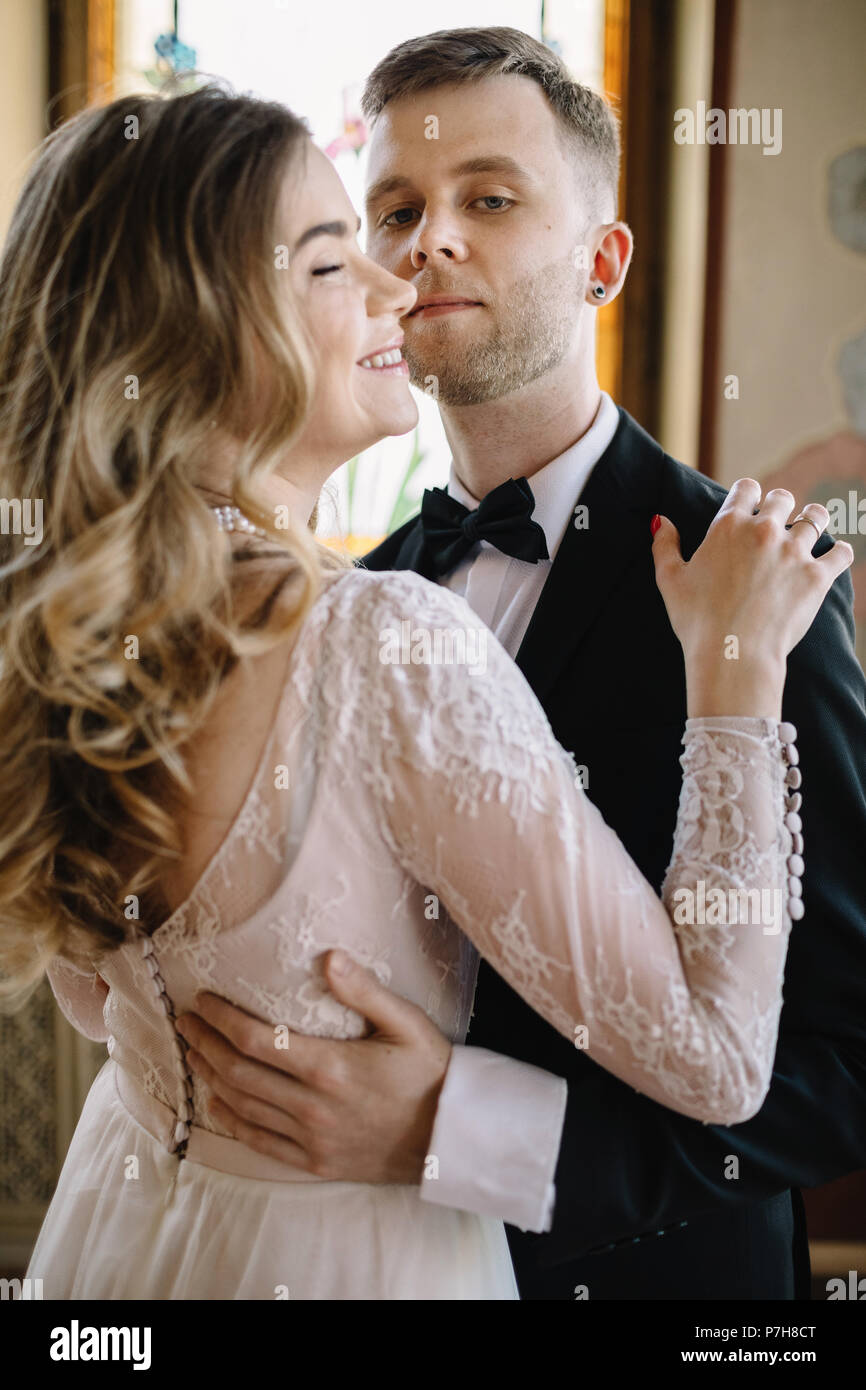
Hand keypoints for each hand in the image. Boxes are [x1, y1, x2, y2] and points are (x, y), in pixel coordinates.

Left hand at [175, 950, 451, 1183]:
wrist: (451, 1138)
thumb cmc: (431, 1073)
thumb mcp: (407, 1024)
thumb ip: (364, 991)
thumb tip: (328, 957)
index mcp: (331, 1068)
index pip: (255, 1040)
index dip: (221, 1020)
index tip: (203, 1001)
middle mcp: (312, 1106)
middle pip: (238, 1072)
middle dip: (204, 1044)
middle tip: (185, 1022)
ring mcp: (311, 1138)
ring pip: (242, 1106)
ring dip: (210, 1077)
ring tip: (193, 1052)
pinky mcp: (315, 1161)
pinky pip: (259, 1142)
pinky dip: (231, 1119)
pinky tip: (217, 1101)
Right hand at [652, 479, 853, 717]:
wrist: (732, 654)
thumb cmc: (696, 620)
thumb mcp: (670, 580)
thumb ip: (665, 545)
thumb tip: (661, 521)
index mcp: (728, 526)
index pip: (747, 488)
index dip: (748, 495)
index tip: (750, 505)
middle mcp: (764, 530)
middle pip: (782, 499)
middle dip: (780, 507)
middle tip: (779, 522)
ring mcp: (794, 552)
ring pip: (816, 517)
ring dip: (813, 520)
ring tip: (811, 527)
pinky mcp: (817, 576)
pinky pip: (840, 553)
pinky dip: (839, 553)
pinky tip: (835, 555)